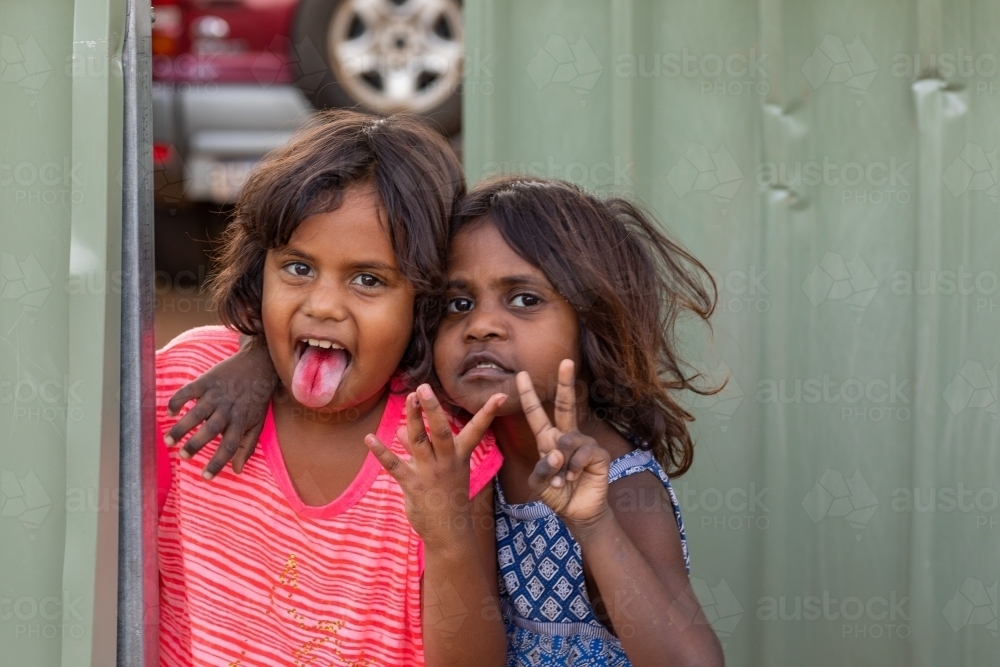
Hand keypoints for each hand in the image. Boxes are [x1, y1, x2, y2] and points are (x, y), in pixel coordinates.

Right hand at [165, 341, 275, 478]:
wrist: (258, 365)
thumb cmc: (256, 400)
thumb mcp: (257, 423)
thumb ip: (247, 447)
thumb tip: (238, 471)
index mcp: (241, 422)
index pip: (230, 446)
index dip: (218, 462)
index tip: (205, 476)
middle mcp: (228, 409)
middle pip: (211, 429)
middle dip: (196, 443)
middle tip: (183, 455)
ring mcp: (217, 394)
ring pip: (197, 413)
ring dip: (182, 427)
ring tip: (168, 441)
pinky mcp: (207, 381)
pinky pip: (188, 391)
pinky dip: (177, 401)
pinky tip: (169, 413)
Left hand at [366, 384, 505, 549]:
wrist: (449, 532)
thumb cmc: (447, 497)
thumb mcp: (442, 469)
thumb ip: (421, 447)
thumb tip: (401, 429)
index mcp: (459, 456)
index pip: (476, 430)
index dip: (488, 413)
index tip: (501, 395)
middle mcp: (447, 461)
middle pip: (442, 431)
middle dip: (433, 409)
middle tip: (424, 388)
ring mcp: (430, 473)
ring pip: (419, 442)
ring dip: (412, 419)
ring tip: (408, 398)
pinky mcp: (413, 485)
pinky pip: (394, 465)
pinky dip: (381, 452)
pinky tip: (369, 438)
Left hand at [517, 360, 611, 524]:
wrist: (576, 513)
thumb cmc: (555, 494)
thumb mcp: (538, 483)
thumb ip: (542, 468)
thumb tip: (557, 452)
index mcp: (548, 439)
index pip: (536, 413)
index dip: (529, 395)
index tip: (521, 374)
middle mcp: (567, 436)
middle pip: (566, 405)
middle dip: (565, 383)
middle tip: (566, 361)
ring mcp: (585, 444)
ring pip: (567, 440)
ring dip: (560, 463)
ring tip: (561, 480)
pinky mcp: (598, 455)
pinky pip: (583, 453)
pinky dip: (573, 467)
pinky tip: (572, 478)